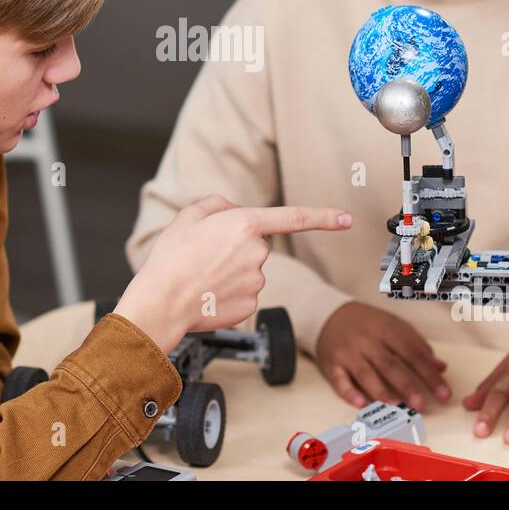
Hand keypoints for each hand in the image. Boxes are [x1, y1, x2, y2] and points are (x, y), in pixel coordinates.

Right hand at [115, 194, 352, 353]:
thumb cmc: (172, 258)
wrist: (161, 302)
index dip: (324, 217)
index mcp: (245, 225)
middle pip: (257, 244)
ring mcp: (256, 281)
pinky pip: (244, 292)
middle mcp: (256, 253)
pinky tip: (208, 291)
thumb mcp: (188, 216)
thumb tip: (230, 211)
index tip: (346, 218)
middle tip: (206, 252)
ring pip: (250, 269)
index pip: (294, 218)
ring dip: (231, 269)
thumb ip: (216, 205)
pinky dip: (229, 291)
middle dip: (238, 245)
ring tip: (202, 273)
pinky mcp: (251, 304)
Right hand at [315, 301, 449, 412]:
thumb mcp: (394, 327)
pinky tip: (361, 403)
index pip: (412, 353)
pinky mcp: (332, 364)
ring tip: (397, 406)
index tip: (444, 393)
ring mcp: (348, 352)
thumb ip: (417, 346)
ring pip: (365, 373)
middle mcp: (367, 340)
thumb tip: (441, 367)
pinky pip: (340, 380)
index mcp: (386, 329)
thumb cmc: (368, 324)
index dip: (429, 374)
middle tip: (422, 404)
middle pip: (389, 364)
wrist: (329, 314)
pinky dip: (350, 392)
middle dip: (407, 385)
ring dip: (381, 390)